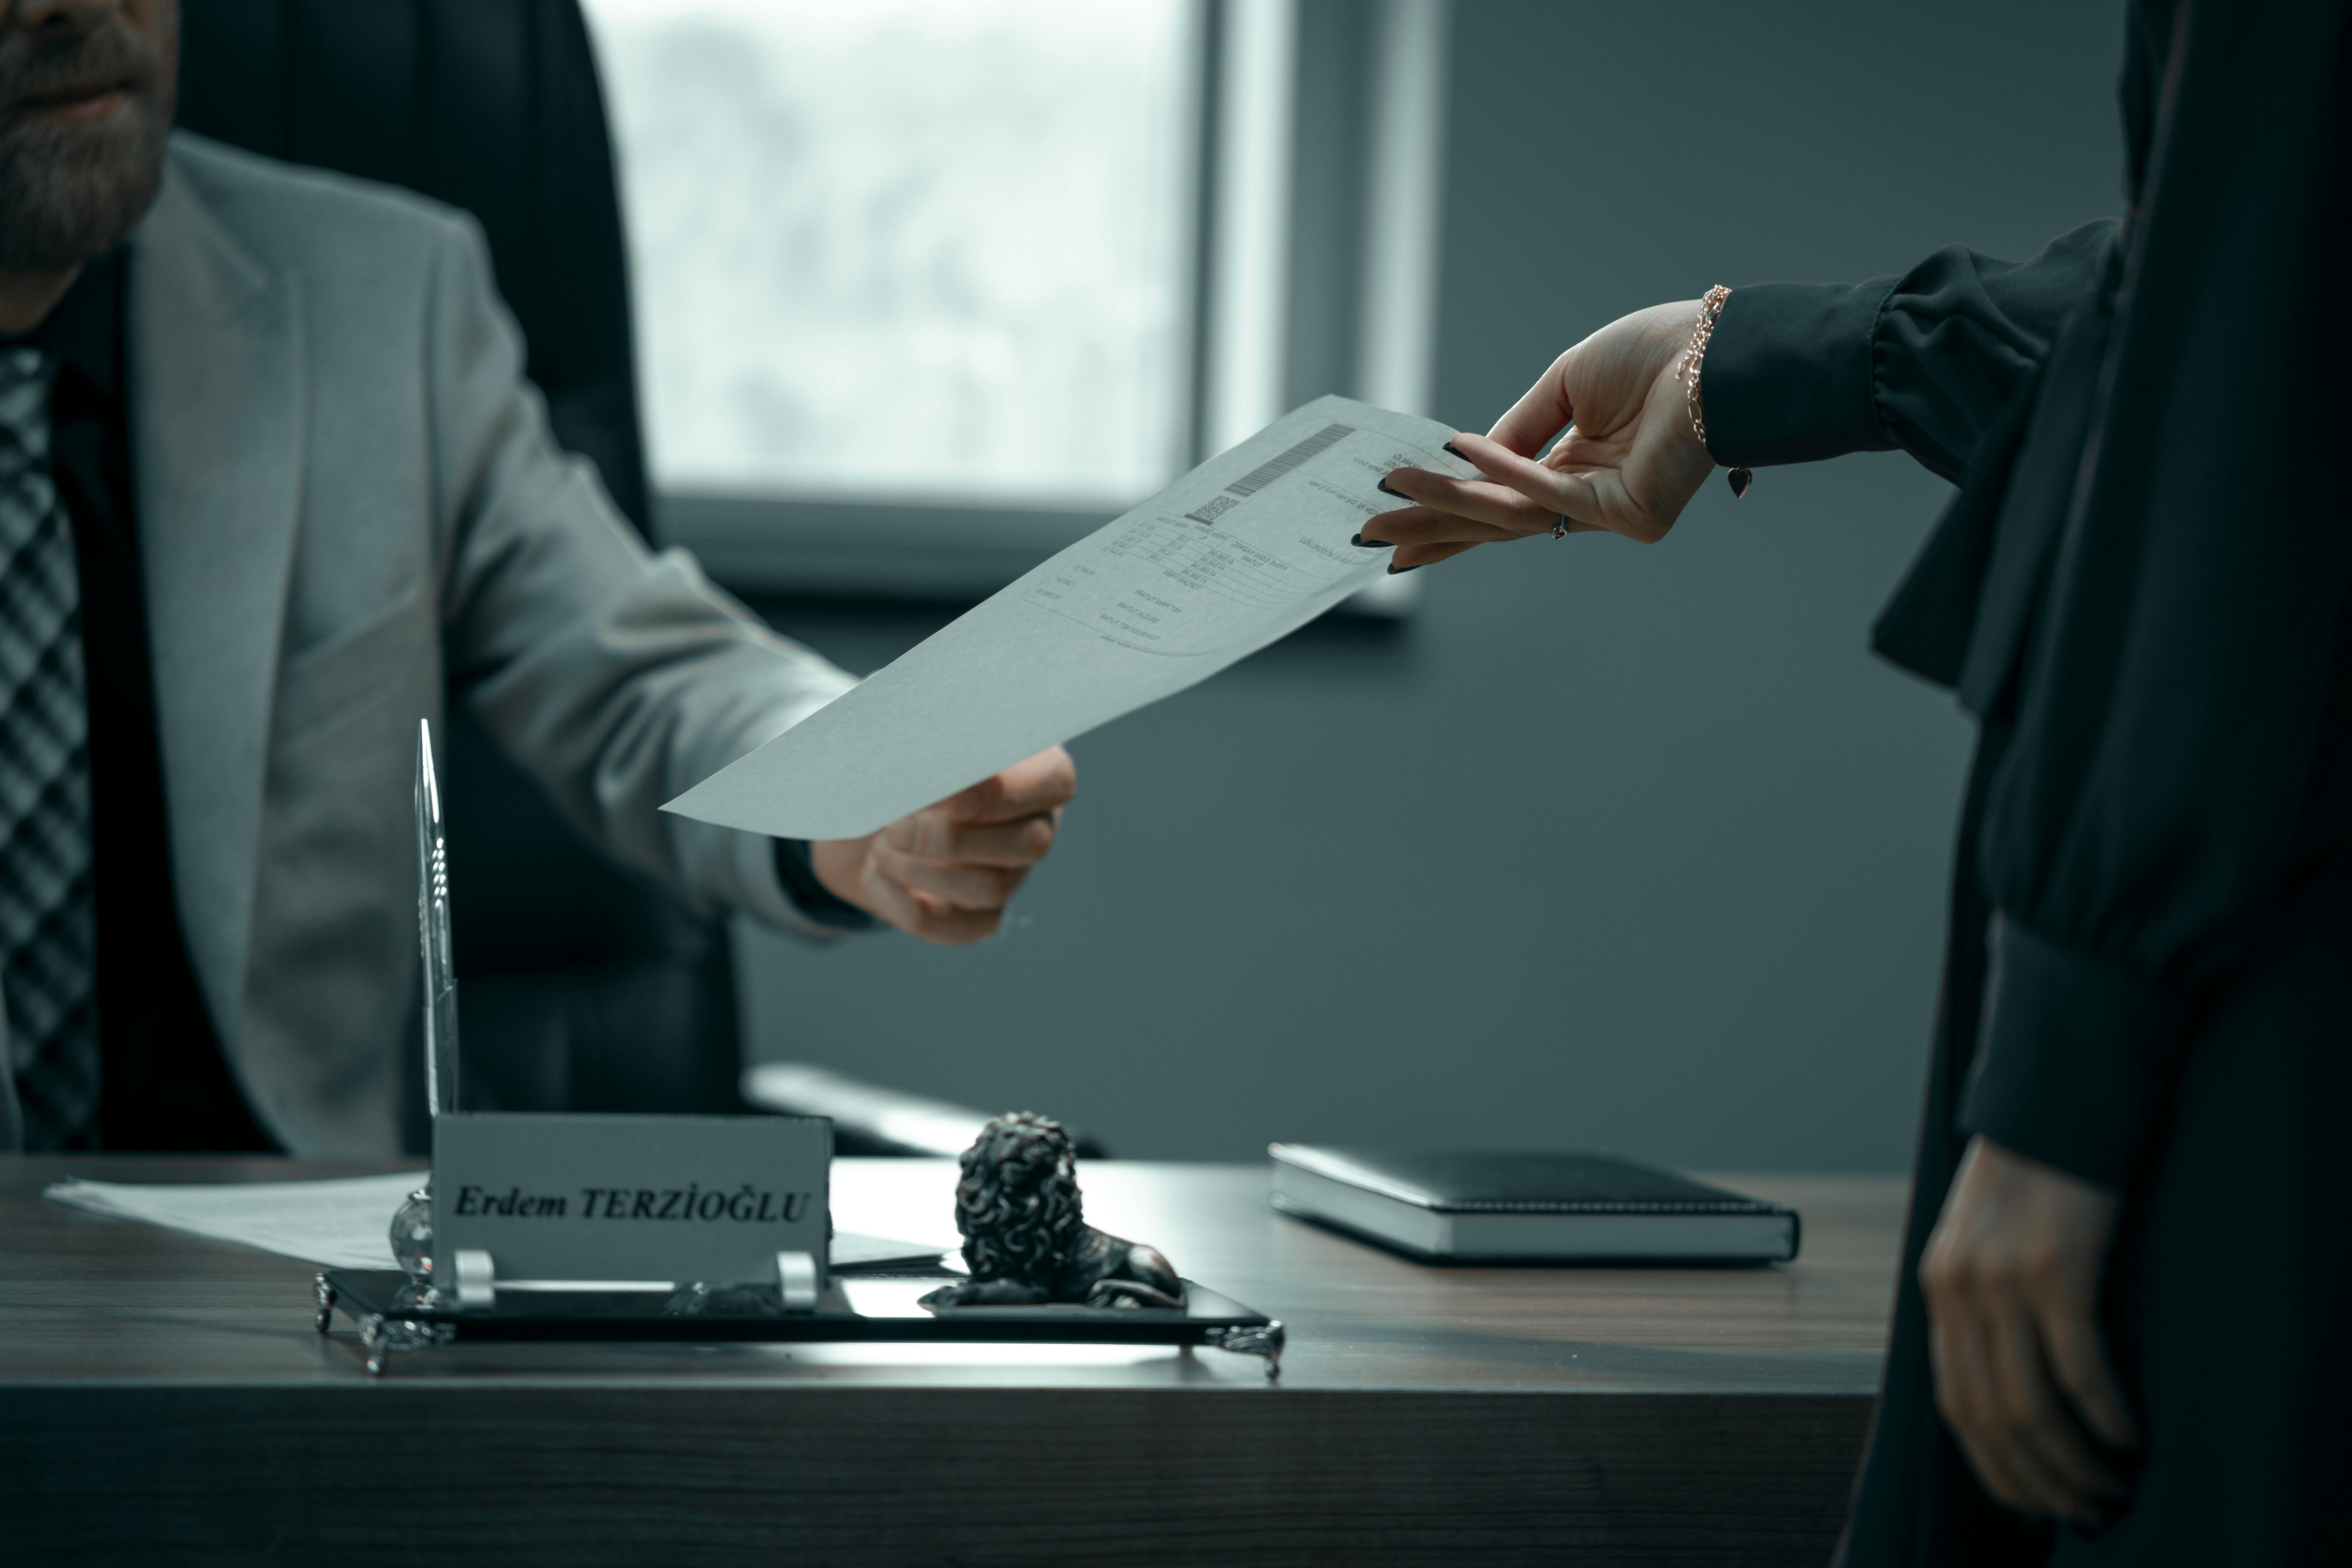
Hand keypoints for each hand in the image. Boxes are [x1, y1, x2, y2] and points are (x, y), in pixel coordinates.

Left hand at [809, 746, 1074, 944]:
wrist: (863, 808)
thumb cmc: (898, 760)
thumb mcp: (909, 739)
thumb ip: (926, 745)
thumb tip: (921, 773)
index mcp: (1034, 767)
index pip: (1055, 780)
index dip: (1001, 791)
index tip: (943, 793)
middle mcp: (1035, 824)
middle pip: (1031, 844)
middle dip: (952, 838)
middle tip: (896, 825)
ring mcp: (1012, 875)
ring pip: (991, 889)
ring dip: (921, 868)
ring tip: (884, 842)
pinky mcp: (979, 917)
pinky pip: (955, 927)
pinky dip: (904, 903)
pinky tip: (877, 873)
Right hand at [1361, 300, 1716, 569]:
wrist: (1718, 351)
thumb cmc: (1654, 356)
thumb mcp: (1566, 384)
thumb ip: (1517, 429)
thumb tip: (1464, 457)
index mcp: (1575, 469)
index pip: (1499, 501)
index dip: (1446, 510)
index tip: (1394, 519)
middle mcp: (1588, 499)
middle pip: (1494, 523)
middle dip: (1430, 526)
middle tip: (1367, 533)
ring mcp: (1609, 514)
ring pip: (1511, 517)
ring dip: (1448, 500)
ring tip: (1392, 492)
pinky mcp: (1629, 517)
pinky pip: (1549, 495)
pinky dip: (1505, 471)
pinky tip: (1462, 452)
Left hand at [1919, 1136, 2138, 1525]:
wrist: (2049, 1111)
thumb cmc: (2025, 1181)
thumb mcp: (1979, 1242)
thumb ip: (1981, 1304)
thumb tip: (2004, 1378)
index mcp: (1939, 1290)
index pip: (1953, 1403)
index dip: (1992, 1465)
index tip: (2027, 1499)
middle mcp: (1962, 1292)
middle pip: (1991, 1416)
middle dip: (2038, 1477)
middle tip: (2081, 1507)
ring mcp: (2006, 1283)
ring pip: (2033, 1405)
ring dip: (2074, 1460)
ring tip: (2109, 1486)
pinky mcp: (2057, 1272)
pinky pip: (2078, 1367)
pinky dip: (2105, 1415)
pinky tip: (2128, 1438)